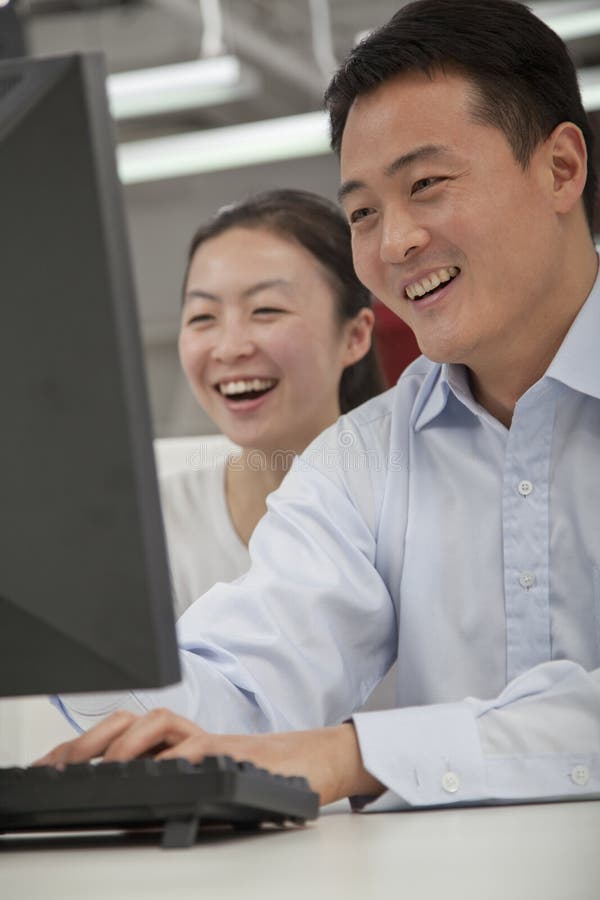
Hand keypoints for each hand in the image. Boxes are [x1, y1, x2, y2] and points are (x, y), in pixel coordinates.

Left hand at [34, 709, 382, 805]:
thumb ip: (182, 788)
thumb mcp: (216, 784)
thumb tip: (135, 811)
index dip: (90, 744)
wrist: (318, 762)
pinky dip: (173, 756)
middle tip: (66, 763)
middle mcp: (193, 738)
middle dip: (94, 741)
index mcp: (183, 746)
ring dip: (126, 744)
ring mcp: (211, 741)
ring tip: (105, 765)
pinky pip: (197, 748)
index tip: (59, 762)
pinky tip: (157, 767)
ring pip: (159, 724)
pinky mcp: (233, 751)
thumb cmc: (271, 775)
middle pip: (134, 722)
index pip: (127, 734)